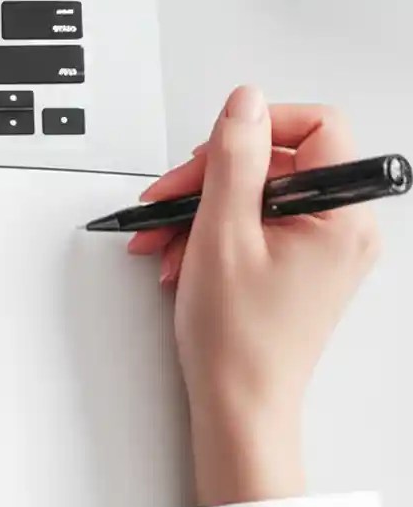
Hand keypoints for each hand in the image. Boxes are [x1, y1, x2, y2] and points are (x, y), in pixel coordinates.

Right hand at [128, 86, 379, 506]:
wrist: (238, 404)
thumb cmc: (238, 339)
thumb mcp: (223, 232)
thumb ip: (235, 159)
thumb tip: (244, 102)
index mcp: (342, 216)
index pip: (318, 128)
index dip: (259, 127)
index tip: (214, 147)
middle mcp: (344, 227)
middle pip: (277, 161)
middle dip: (210, 177)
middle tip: (167, 199)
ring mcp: (322, 246)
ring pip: (257, 192)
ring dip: (201, 208)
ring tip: (163, 240)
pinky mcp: (299, 262)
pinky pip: (255, 223)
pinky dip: (212, 231)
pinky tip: (181, 256)